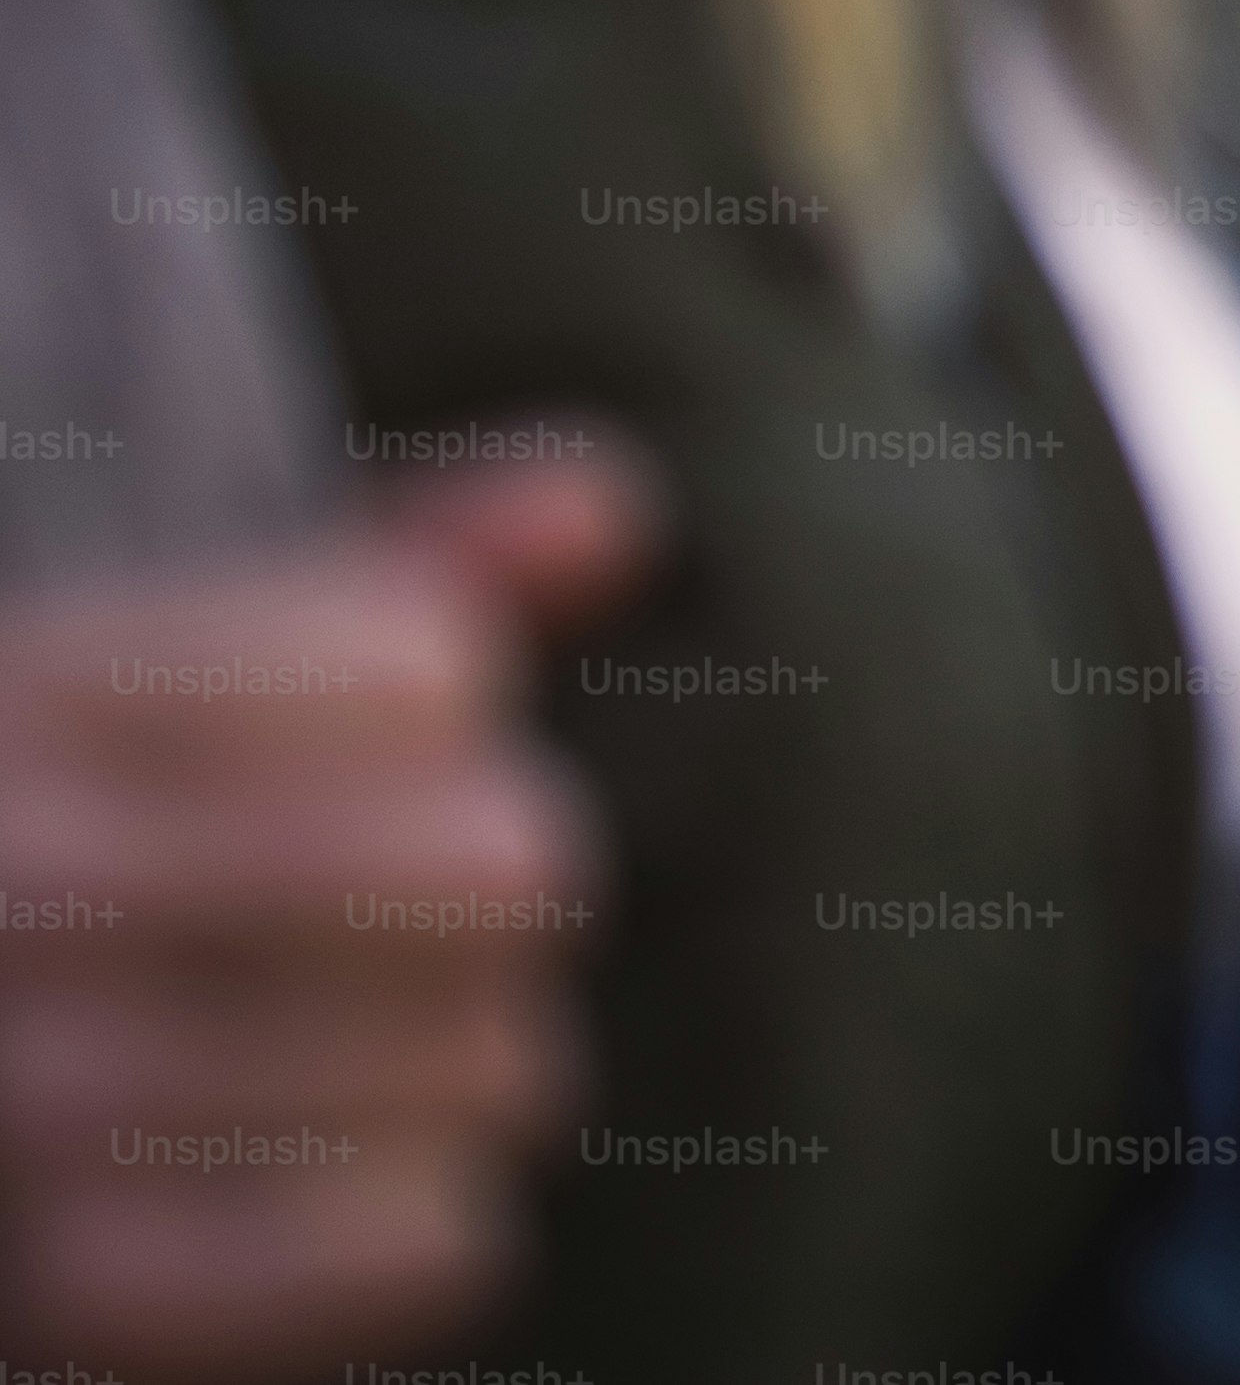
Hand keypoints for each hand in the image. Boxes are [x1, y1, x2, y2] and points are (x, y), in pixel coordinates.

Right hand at [0, 448, 651, 1384]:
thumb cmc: (32, 856)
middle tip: (366, 916)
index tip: (336, 746)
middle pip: (505, 861)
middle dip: (477, 879)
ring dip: (457, 1054)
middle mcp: (21, 894)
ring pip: (504, 1061)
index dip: (434, 700)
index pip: (428, 668)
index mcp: (19, 707)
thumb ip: (388, 579)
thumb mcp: (144, 677)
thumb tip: (608, 510)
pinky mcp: (87, 1303)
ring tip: (327, 1050)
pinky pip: (441, 1243)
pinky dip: (417, 1218)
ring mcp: (37, 1115)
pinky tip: (318, 1180)